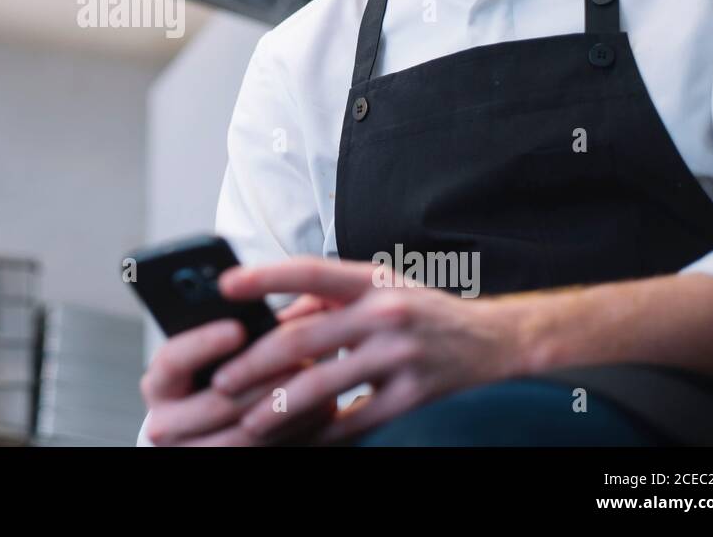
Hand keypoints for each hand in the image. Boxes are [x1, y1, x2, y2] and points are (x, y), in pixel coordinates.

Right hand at [139, 299, 336, 445]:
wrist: (208, 426)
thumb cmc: (213, 373)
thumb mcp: (206, 350)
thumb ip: (227, 327)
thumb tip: (264, 288)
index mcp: (159, 383)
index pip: (173, 360)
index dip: (204, 343)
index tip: (238, 328)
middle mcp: (165, 422)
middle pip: (216, 403)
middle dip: (264, 377)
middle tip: (300, 353)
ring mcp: (193, 452)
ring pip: (245, 435)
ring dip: (286, 404)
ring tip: (317, 377)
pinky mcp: (222, 466)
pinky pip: (264, 454)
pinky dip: (297, 429)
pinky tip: (320, 406)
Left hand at [210, 257, 531, 443]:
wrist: (492, 340)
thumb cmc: (418, 309)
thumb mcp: (375, 287)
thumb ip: (322, 299)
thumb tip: (268, 321)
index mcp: (371, 280)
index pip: (311, 271)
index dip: (266, 276)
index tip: (225, 285)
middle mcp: (386, 313)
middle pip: (305, 339)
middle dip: (255, 364)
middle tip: (220, 381)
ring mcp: (401, 356)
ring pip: (324, 387)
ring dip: (278, 407)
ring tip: (246, 422)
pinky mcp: (412, 396)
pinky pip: (356, 421)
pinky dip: (322, 433)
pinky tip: (295, 441)